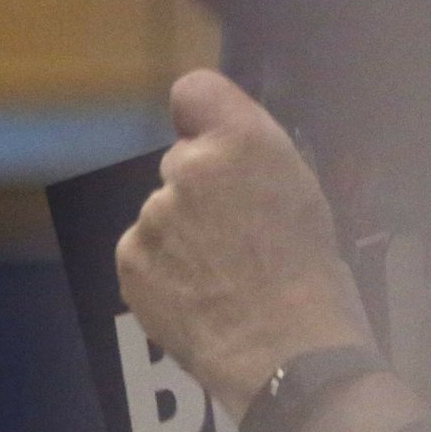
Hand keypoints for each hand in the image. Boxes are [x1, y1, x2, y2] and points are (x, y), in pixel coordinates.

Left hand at [117, 71, 371, 418]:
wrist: (278, 340)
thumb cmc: (301, 262)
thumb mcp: (294, 182)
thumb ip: (246, 151)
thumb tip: (201, 139)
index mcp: (241, 141)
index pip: (193, 91)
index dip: (198, 114)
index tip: (204, 135)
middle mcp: (187, 169)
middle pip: (178, 162)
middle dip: (195, 187)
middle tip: (231, 230)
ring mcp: (152, 215)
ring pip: (158, 210)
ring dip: (176, 231)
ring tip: (216, 269)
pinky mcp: (128, 257)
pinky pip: (140, 249)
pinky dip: (158, 266)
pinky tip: (191, 289)